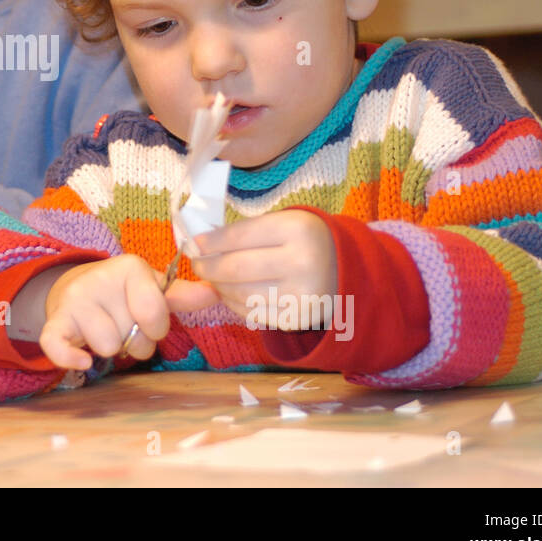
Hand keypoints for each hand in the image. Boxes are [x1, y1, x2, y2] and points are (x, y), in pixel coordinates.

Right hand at [38, 253, 197, 370]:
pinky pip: (58, 345)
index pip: (155, 315)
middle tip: (124, 326)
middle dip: (133, 341)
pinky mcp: (56, 319)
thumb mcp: (151, 288)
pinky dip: (70, 357)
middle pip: (133, 336)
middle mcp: (101, 278)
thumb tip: (216, 292)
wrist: (74, 287)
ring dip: (109, 349)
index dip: (155, 328)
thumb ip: (181, 296)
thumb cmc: (122, 292)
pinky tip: (82, 360)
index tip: (146, 319)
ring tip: (103, 331)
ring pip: (108, 347)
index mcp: (130, 267)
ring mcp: (76, 299)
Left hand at [184, 209, 337, 328]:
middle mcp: (302, 262)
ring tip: (213, 279)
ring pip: (241, 293)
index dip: (211, 242)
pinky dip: (234, 303)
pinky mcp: (298, 318)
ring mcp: (301, 295)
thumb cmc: (305, 240)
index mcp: (297, 229)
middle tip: (198, 264)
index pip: (239, 236)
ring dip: (219, 287)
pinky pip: (253, 313)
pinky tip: (230, 293)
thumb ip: (246, 231)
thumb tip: (201, 245)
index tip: (194, 244)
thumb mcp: (283, 222)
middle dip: (208, 267)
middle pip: (236, 268)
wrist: (347, 269)